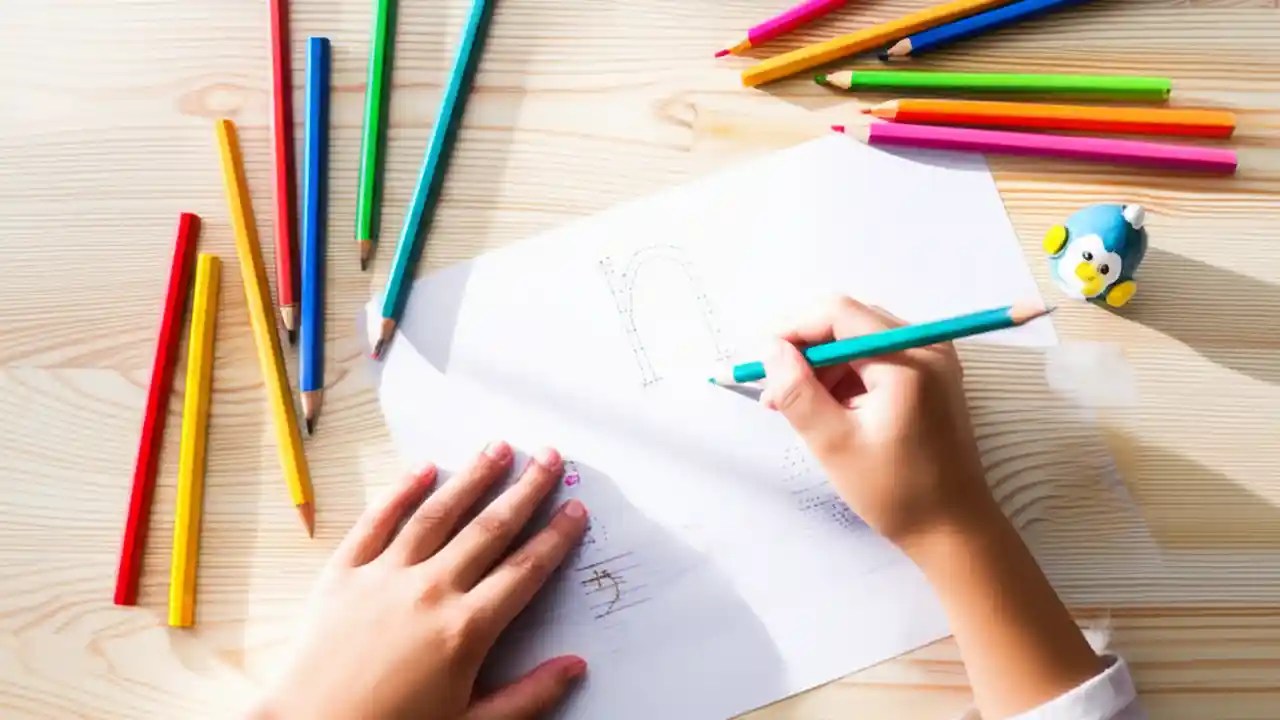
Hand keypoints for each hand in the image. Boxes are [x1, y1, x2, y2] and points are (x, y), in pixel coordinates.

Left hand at [253, 441, 589, 719]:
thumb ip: (527, 696)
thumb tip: (574, 666)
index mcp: (465, 631)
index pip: (524, 572)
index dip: (555, 538)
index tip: (575, 510)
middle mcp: (429, 591)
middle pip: (490, 530)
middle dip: (525, 490)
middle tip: (549, 457)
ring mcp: (384, 577)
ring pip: (438, 515)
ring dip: (472, 478)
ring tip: (499, 448)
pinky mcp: (343, 574)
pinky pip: (377, 522)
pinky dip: (401, 492)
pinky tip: (423, 468)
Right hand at [760, 296, 996, 549]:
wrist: (953, 529)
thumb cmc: (896, 492)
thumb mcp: (833, 443)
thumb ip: (797, 391)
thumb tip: (771, 349)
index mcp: (907, 359)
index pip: (838, 313)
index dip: (793, 329)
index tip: (763, 362)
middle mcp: (926, 345)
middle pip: (849, 321)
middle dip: (806, 350)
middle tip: (775, 392)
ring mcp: (933, 359)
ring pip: (859, 338)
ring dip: (823, 365)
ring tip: (796, 407)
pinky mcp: (931, 376)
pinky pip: (877, 357)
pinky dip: (847, 375)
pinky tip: (828, 408)